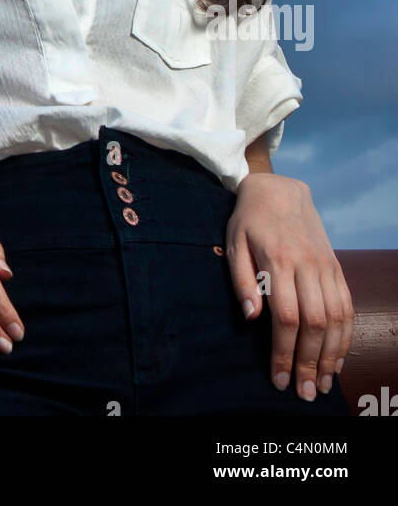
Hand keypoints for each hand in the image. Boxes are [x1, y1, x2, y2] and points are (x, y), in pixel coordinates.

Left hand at [226, 172, 353, 399]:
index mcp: (278, 259)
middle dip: (309, 362)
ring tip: (322, 382)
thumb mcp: (234, 242)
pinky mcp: (336, 266)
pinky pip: (347, 305)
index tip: (279, 378)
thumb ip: (241, 280)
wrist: (280, 189)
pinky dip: (345, 335)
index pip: (285, 316)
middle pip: (314, 323)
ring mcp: (325, 266)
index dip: (284, 352)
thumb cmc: (250, 220)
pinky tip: (337, 357)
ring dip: (331, 355)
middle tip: (304, 392)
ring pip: (336, 318)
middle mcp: (307, 265)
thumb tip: (251, 318)